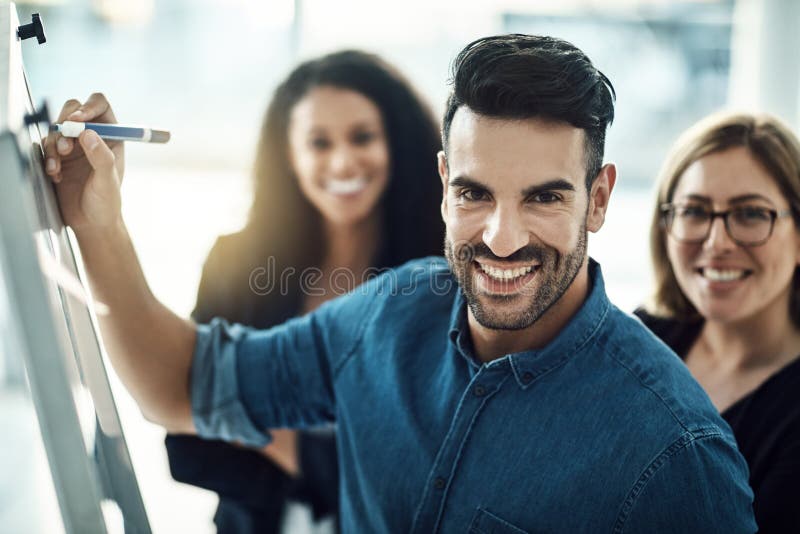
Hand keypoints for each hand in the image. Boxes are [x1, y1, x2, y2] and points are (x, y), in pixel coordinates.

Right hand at [44, 93, 125, 231]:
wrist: (90, 223)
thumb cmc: (106, 203)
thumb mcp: (107, 181)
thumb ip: (101, 157)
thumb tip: (88, 132)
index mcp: (111, 136)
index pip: (100, 105)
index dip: (89, 106)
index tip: (78, 119)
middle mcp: (91, 137)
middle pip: (73, 110)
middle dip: (65, 124)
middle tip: (65, 144)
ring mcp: (73, 146)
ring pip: (55, 128)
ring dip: (54, 144)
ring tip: (59, 166)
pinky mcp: (57, 157)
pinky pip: (45, 147)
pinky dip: (47, 158)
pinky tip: (55, 175)